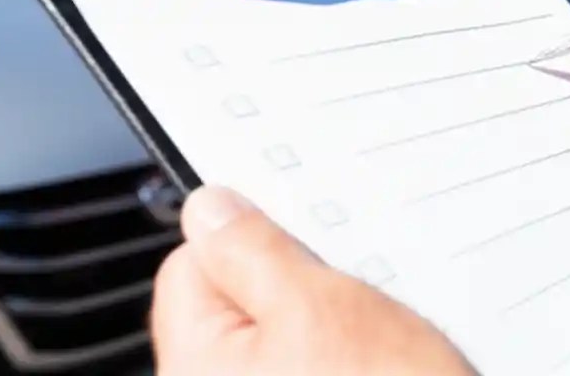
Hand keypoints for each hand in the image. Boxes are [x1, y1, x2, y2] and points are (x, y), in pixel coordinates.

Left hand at [151, 185, 476, 375]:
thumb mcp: (320, 306)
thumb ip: (252, 252)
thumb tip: (208, 209)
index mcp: (192, 366)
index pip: (191, 263)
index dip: (249, 242)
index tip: (296, 244)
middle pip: (236, 307)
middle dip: (294, 291)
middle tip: (350, 304)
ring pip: (279, 342)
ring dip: (325, 330)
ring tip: (373, 349)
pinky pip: (306, 371)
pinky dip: (341, 363)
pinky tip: (378, 371)